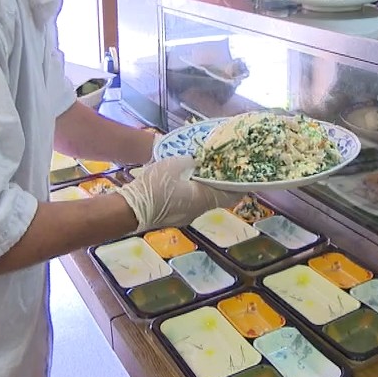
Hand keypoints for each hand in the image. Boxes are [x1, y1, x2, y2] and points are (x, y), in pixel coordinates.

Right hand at [118, 156, 241, 230]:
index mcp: (204, 199)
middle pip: (219, 197)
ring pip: (205, 200)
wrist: (131, 210)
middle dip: (224, 183)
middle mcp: (199, 210)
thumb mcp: (174, 164)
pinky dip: (196, 191)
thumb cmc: (155, 186)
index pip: (231, 193)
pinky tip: (189, 179)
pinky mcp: (176, 216)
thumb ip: (191, 160)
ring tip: (207, 169)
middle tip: (226, 167)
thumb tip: (200, 160)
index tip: (246, 174)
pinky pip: (192, 202)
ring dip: (209, 186)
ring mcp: (187, 215)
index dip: (240, 184)